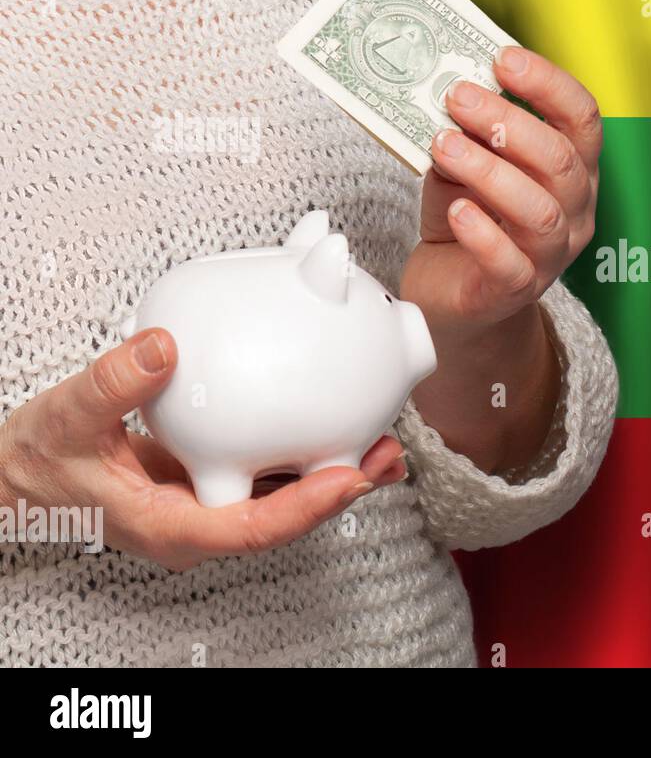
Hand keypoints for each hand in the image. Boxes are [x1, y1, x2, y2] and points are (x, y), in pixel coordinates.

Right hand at [0, 329, 406, 570]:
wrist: (22, 476)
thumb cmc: (41, 459)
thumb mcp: (64, 419)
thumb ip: (110, 386)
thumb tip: (163, 347)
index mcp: (169, 527)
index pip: (251, 529)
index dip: (305, 508)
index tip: (350, 479)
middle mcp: (200, 525)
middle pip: (285, 518)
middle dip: (342, 490)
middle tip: (388, 454)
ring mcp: (210, 506)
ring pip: (285, 499)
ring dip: (337, 474)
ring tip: (386, 442)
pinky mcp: (214, 483)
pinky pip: (270, 475)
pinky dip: (307, 454)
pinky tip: (338, 425)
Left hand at [401, 46, 600, 335]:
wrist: (452, 297)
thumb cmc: (466, 220)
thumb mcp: (464, 167)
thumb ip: (465, 136)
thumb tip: (448, 97)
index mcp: (572, 170)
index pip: (582, 119)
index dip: (548, 84)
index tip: (502, 59)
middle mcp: (573, 211)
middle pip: (561, 161)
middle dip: (509, 122)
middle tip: (458, 96)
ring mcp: (550, 255)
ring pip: (539, 211)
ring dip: (489, 171)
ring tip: (444, 145)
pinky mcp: (516, 290)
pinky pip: (510, 263)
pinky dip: (482, 233)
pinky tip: (455, 211)